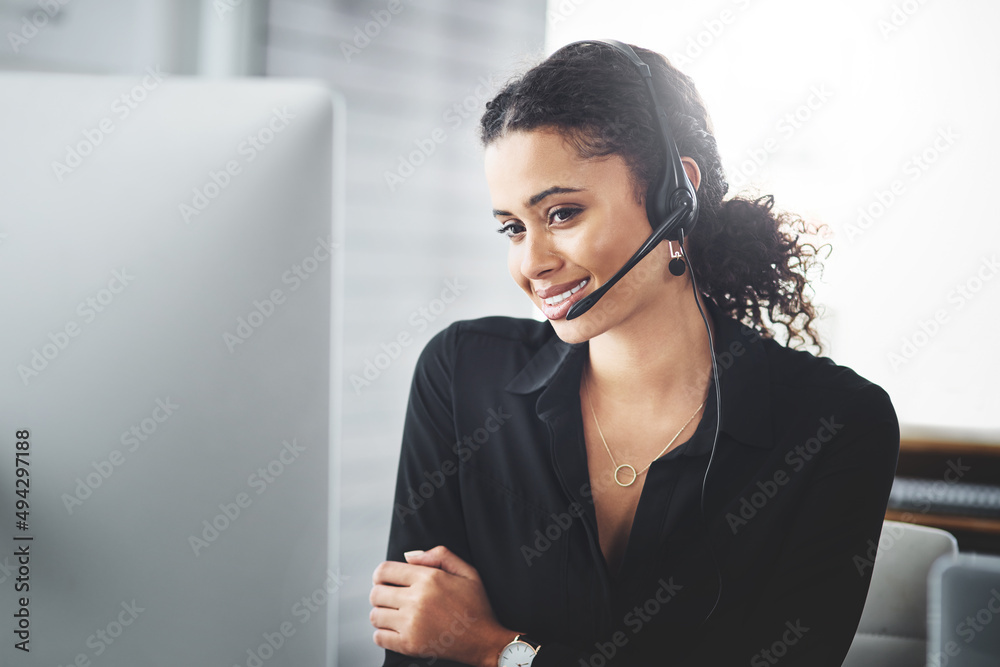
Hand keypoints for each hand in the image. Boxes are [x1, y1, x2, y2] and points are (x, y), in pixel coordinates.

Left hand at [370, 545, 514, 666]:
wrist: (484, 641)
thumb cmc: (476, 606)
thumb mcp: (467, 572)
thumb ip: (440, 555)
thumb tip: (409, 556)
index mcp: (429, 578)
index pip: (384, 571)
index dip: (380, 574)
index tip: (385, 580)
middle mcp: (417, 600)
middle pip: (375, 593)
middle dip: (380, 594)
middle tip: (391, 598)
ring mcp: (412, 624)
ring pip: (375, 615)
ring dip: (381, 614)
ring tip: (394, 615)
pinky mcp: (410, 645)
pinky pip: (379, 637)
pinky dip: (383, 634)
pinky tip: (396, 630)